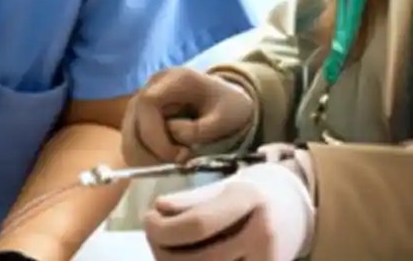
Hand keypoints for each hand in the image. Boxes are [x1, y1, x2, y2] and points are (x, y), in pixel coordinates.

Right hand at [123, 69, 254, 165]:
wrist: (228, 101)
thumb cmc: (230, 108)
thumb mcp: (226, 119)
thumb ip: (199, 129)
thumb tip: (173, 135)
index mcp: (174, 80)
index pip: (148, 103)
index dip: (155, 133)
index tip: (179, 156)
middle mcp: (152, 86)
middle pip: (132, 119)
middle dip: (150, 149)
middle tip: (178, 162)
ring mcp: (142, 99)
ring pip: (128, 132)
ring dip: (146, 154)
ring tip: (175, 159)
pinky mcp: (139, 114)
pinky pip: (132, 138)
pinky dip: (144, 154)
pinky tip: (166, 157)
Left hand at [144, 145, 314, 260]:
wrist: (294, 209)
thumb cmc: (248, 196)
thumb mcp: (222, 188)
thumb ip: (189, 200)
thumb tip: (159, 209)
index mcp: (247, 200)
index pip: (197, 224)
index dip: (163, 228)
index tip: (148, 221)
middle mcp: (262, 234)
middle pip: (199, 258)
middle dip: (164, 252)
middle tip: (154, 240)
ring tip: (169, 251)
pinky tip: (188, 259)